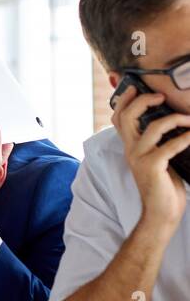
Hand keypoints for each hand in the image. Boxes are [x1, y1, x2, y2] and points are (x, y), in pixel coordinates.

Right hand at [112, 84, 189, 227]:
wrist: (162, 213)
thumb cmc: (164, 185)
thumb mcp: (158, 159)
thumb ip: (158, 142)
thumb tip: (173, 122)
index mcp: (130, 147)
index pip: (118, 118)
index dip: (123, 100)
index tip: (135, 87)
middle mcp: (130, 150)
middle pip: (126, 117)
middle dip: (142, 101)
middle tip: (161, 96)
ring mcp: (139, 158)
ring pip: (151, 128)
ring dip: (174, 119)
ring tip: (189, 119)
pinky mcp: (152, 167)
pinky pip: (169, 146)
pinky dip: (184, 138)